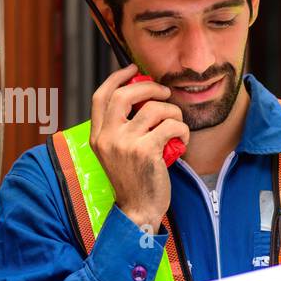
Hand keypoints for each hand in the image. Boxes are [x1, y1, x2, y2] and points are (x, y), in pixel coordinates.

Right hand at [89, 64, 188, 231]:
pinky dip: (182, 129)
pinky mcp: (146, 152)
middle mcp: (107, 137)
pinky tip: (183, 139)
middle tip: (164, 92)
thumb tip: (140, 100)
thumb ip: (121, 129)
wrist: (138, 211)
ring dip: (172, 111)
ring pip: (154, 109)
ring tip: (177, 123)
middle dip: (149, 87)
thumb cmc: (134, 181)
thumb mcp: (117, 153)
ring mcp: (125, 144)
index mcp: (97, 136)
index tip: (133, 70)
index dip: (117, 77)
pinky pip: (170, 126)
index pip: (100, 96)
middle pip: (125, 95)